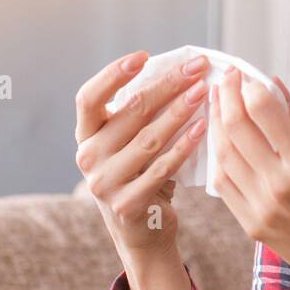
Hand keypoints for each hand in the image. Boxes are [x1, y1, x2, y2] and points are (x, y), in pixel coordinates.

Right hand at [75, 49, 210, 264]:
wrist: (143, 233)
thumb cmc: (142, 176)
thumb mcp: (132, 144)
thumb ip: (141, 115)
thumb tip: (179, 71)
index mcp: (86, 136)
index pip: (89, 97)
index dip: (113, 74)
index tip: (143, 56)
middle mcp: (88, 157)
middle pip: (129, 111)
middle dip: (167, 85)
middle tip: (196, 67)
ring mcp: (105, 183)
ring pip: (149, 138)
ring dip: (180, 111)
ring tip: (204, 91)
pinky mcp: (127, 204)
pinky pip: (162, 168)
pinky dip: (185, 145)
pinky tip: (203, 127)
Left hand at [207, 66, 289, 289]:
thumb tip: (276, 88)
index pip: (263, 110)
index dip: (249, 85)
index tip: (245, 72)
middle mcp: (280, 184)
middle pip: (236, 127)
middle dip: (226, 96)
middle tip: (224, 78)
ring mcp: (261, 207)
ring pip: (222, 154)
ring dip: (216, 123)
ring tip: (218, 104)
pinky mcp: (251, 224)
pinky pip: (223, 183)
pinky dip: (218, 157)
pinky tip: (222, 140)